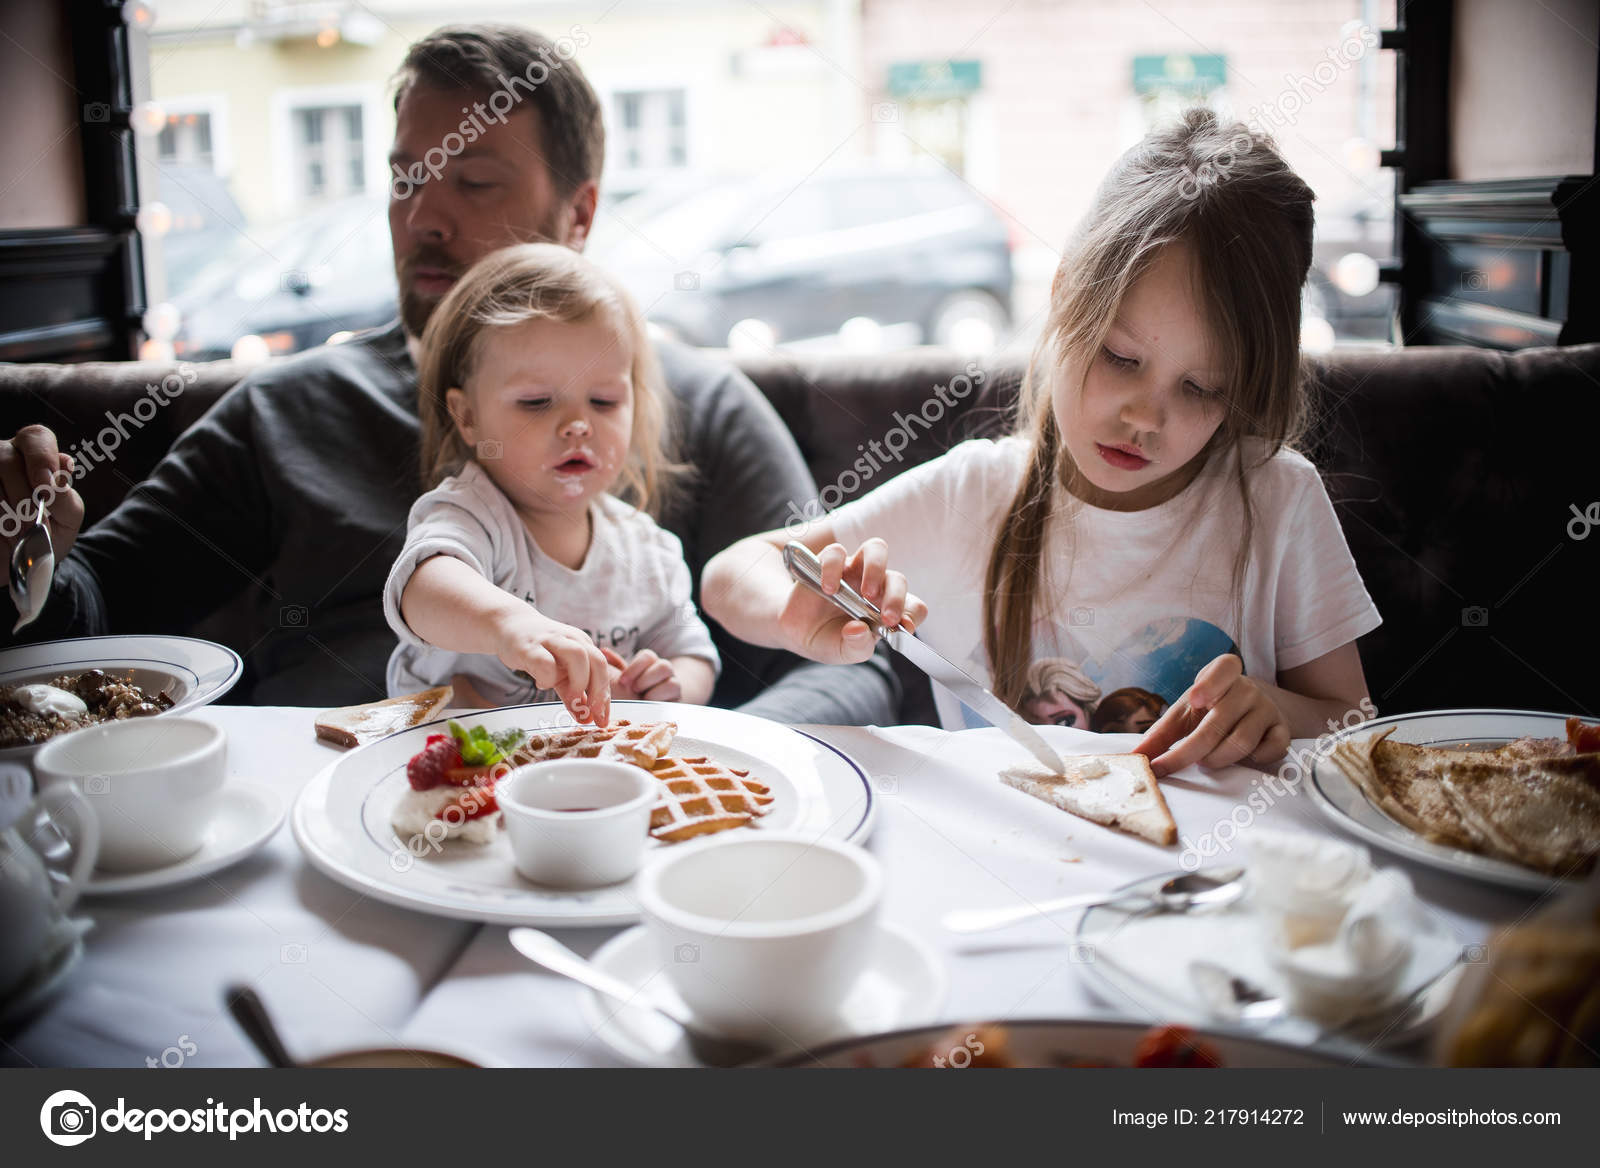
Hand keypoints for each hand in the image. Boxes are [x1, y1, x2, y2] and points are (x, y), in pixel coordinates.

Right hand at [0, 426, 83, 563]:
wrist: (23, 561)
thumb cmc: (48, 533)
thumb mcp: (67, 518)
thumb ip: (66, 498)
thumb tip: (55, 480)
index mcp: (35, 456)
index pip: (37, 438)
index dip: (42, 458)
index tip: (46, 487)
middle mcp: (5, 455)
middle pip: (8, 461)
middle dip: (23, 498)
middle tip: (33, 526)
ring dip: (7, 513)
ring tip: (20, 536)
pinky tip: (3, 534)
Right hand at [494, 613, 609, 725]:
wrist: (509, 625)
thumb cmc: (539, 650)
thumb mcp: (559, 672)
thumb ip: (572, 694)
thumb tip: (585, 718)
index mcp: (583, 644)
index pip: (602, 670)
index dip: (604, 697)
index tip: (602, 720)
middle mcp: (572, 639)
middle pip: (597, 661)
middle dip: (599, 691)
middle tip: (592, 714)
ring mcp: (552, 641)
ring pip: (578, 655)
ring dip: (579, 682)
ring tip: (573, 700)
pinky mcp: (530, 646)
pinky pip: (546, 662)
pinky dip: (547, 678)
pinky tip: (541, 684)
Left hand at [608, 648, 682, 701]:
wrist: (637, 716)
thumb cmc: (624, 695)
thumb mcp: (616, 680)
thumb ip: (613, 666)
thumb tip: (604, 650)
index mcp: (648, 664)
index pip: (648, 656)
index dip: (636, 667)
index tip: (623, 681)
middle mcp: (663, 672)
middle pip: (664, 666)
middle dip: (646, 679)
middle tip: (634, 690)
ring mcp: (672, 685)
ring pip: (673, 681)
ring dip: (654, 691)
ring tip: (642, 699)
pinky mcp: (677, 700)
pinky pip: (675, 695)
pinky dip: (660, 700)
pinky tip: (649, 705)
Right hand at [777, 539, 927, 664]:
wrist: (794, 630)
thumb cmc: (826, 639)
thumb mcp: (841, 652)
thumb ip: (856, 646)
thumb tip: (860, 630)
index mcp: (885, 611)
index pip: (913, 606)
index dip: (912, 614)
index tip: (903, 628)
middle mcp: (875, 588)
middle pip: (897, 579)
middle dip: (896, 597)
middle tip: (886, 617)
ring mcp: (853, 571)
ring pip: (876, 549)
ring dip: (875, 569)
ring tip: (866, 594)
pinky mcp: (829, 561)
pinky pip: (836, 552)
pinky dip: (833, 568)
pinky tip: (828, 589)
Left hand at [1133, 654, 1291, 776]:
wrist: (1250, 711)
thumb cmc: (1210, 710)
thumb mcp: (1184, 714)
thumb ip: (1160, 734)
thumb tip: (1136, 756)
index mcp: (1223, 673)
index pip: (1223, 668)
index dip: (1210, 683)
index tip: (1195, 699)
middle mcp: (1248, 688)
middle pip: (1218, 723)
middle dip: (1189, 751)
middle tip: (1172, 763)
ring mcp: (1267, 709)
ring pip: (1242, 742)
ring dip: (1217, 759)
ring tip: (1204, 761)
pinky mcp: (1282, 730)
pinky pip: (1270, 751)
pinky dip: (1252, 762)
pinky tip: (1240, 760)